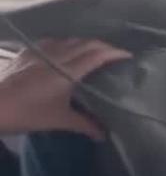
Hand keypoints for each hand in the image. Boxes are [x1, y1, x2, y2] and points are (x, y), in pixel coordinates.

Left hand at [0, 39, 130, 139]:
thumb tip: (103, 135)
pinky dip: (65, 44)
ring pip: (69, 40)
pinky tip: (63, 52)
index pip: (97, 55)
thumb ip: (84, 124)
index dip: (114, 53)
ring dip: (84, 43)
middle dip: (103, 46)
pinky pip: (52, 42)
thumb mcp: (58, 121)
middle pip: (85, 43)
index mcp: (67, 72)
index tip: (128, 56)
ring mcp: (39, 52)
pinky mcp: (25, 53)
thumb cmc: (26, 114)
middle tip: (115, 55)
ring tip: (92, 53)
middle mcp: (56, 57)